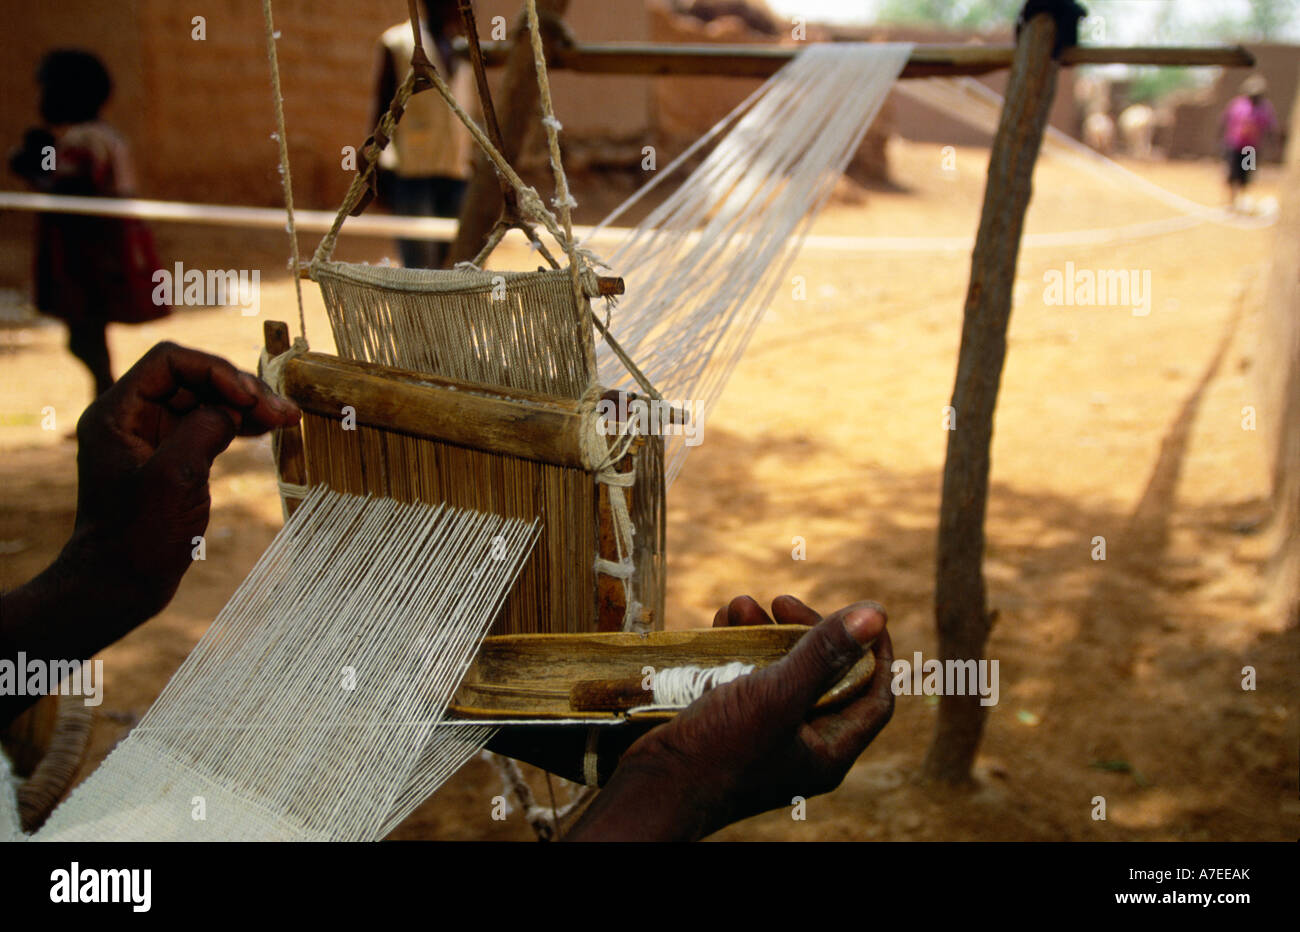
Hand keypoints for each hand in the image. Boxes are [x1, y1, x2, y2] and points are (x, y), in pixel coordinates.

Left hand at [64, 341, 299, 643]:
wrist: (118, 585)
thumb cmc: (136, 538)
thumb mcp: (174, 478)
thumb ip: (203, 429)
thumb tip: (233, 408)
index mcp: (118, 412)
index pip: (171, 362)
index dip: (216, 371)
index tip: (250, 398)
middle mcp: (132, 417)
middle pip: (193, 378)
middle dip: (239, 389)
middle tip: (283, 412)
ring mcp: (152, 437)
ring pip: (205, 401)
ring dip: (246, 406)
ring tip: (287, 418)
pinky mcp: (170, 457)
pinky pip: (207, 426)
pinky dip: (238, 425)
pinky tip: (267, 430)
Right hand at [567, 596, 893, 840]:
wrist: (650, 789)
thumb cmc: (718, 753)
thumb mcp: (775, 696)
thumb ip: (823, 654)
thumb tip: (876, 614)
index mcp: (828, 749)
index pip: (873, 696)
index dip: (874, 653)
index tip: (858, 614)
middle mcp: (802, 744)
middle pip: (824, 676)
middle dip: (804, 632)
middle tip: (780, 601)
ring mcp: (766, 735)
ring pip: (780, 672)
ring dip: (765, 632)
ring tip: (738, 605)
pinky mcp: (732, 726)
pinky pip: (746, 679)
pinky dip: (737, 647)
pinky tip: (720, 623)